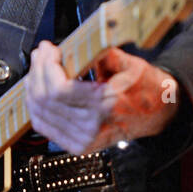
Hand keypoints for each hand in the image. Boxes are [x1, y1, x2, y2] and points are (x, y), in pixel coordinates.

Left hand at [23, 43, 180, 154]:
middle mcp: (92, 127)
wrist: (159, 115)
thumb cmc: (147, 90)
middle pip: (45, 99)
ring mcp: (83, 140)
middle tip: (41, 53)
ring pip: (39, 113)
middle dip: (37, 71)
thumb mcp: (131, 65)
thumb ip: (101, 54)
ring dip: (33, 87)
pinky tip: (37, 89)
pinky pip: (43, 126)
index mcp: (106, 106)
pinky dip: (35, 107)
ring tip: (37, 67)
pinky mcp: (78, 146)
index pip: (59, 89)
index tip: (49, 49)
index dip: (46, 66)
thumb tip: (75, 45)